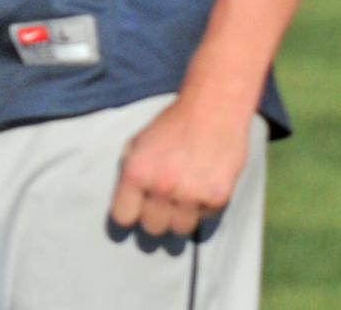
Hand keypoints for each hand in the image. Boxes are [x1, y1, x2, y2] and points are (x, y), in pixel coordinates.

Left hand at [108, 96, 249, 237]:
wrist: (212, 109)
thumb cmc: (172, 123)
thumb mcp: (139, 141)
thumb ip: (131, 168)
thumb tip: (126, 197)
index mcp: (137, 172)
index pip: (122, 216)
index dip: (128, 214)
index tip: (133, 212)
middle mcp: (162, 187)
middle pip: (152, 229)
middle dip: (155, 218)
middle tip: (161, 204)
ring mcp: (191, 196)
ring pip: (180, 230)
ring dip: (180, 217)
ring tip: (183, 196)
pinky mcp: (217, 199)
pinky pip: (205, 218)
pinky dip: (203, 207)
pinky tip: (202, 185)